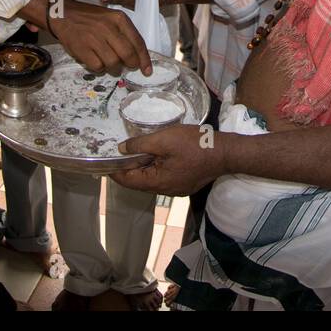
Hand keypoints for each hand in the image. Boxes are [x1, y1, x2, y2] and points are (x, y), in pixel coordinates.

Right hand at [49, 0, 150, 75]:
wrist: (63, 13)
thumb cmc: (89, 18)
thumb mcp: (110, 18)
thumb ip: (124, 34)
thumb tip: (137, 56)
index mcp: (119, 18)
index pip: (137, 42)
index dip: (144, 59)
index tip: (147, 70)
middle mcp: (108, 27)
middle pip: (128, 55)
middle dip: (131, 64)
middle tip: (128, 66)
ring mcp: (94, 39)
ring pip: (113, 63)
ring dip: (114, 67)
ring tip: (108, 60)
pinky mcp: (82, 49)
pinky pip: (98, 67)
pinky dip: (99, 67)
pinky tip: (96, 60)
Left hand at [111, 124, 226, 194]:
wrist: (225, 153)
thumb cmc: (195, 145)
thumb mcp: (164, 139)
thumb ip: (140, 145)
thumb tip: (121, 149)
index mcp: (157, 182)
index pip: (127, 180)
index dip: (114, 170)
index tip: (105, 158)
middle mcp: (165, 190)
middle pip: (139, 181)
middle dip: (128, 166)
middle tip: (121, 149)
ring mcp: (176, 188)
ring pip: (151, 179)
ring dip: (143, 166)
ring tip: (138, 149)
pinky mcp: (184, 183)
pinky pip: (163, 177)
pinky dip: (156, 167)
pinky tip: (158, 153)